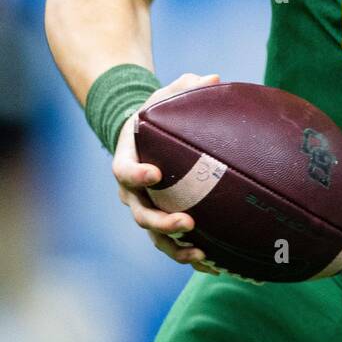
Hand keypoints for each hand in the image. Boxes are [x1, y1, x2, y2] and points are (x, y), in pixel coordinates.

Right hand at [112, 72, 221, 273]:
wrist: (143, 139)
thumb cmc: (156, 116)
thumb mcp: (163, 98)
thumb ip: (183, 88)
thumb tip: (214, 77)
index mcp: (128, 160)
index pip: (124, 171)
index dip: (137, 174)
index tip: (155, 173)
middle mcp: (132, 192)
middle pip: (141, 214)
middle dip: (163, 222)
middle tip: (189, 222)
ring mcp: (146, 209)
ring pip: (156, 237)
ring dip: (177, 248)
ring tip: (203, 255)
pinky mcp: (162, 221)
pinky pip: (174, 244)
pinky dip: (192, 256)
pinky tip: (216, 264)